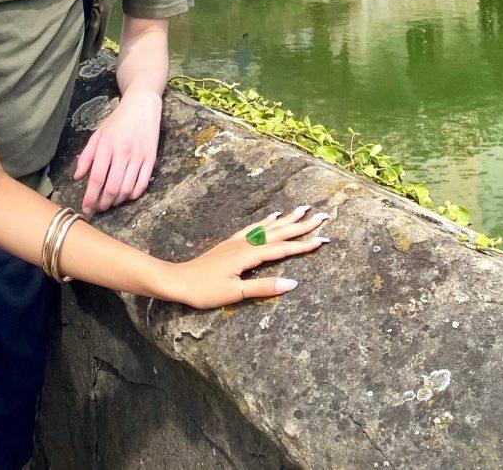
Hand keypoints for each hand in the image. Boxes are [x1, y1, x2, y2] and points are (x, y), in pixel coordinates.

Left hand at [74, 91, 161, 215]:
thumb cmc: (117, 121)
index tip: (86, 208)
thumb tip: (77, 177)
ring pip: (127, 188)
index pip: (97, 178)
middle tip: (97, 209)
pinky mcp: (151, 159)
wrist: (142, 106)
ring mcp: (139, 156)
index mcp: (107, 145)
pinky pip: (143, 184)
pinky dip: (133, 195)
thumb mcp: (98, 134)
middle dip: (103, 204)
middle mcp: (123, 152)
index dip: (90, 197)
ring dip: (117, 201)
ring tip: (109, 203)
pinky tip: (126, 196)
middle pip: (112, 187)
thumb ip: (86, 156)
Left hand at [166, 205, 329, 308]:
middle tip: (323, 215)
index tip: (324, 239)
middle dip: (301, 224)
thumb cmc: (205, 290)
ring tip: (303, 209)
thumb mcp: (235, 293)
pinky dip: (266, 221)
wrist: (178, 280)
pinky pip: (254, 227)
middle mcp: (246, 243)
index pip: (283, 249)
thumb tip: (293, 283)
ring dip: (287, 218)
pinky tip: (273, 216)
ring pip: (268, 227)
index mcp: (249, 255)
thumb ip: (264, 287)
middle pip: (279, 232)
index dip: (304, 245)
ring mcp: (238, 241)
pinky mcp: (231, 243)